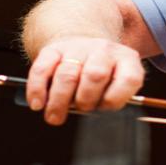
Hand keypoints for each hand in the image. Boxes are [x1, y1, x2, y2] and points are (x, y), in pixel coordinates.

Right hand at [26, 37, 146, 126]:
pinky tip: (37, 104)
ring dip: (59, 100)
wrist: (84, 47)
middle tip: (79, 111)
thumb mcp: (118, 85)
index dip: (115, 99)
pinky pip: (42, 68)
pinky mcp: (54, 49)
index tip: (103, 109)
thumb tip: (95, 117)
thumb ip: (113, 100)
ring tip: (54, 116)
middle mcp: (104, 50)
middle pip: (94, 75)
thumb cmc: (103, 78)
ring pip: (67, 74)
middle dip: (85, 100)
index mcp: (127, 61)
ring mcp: (78, 47)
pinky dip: (37, 89)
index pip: (128, 80)